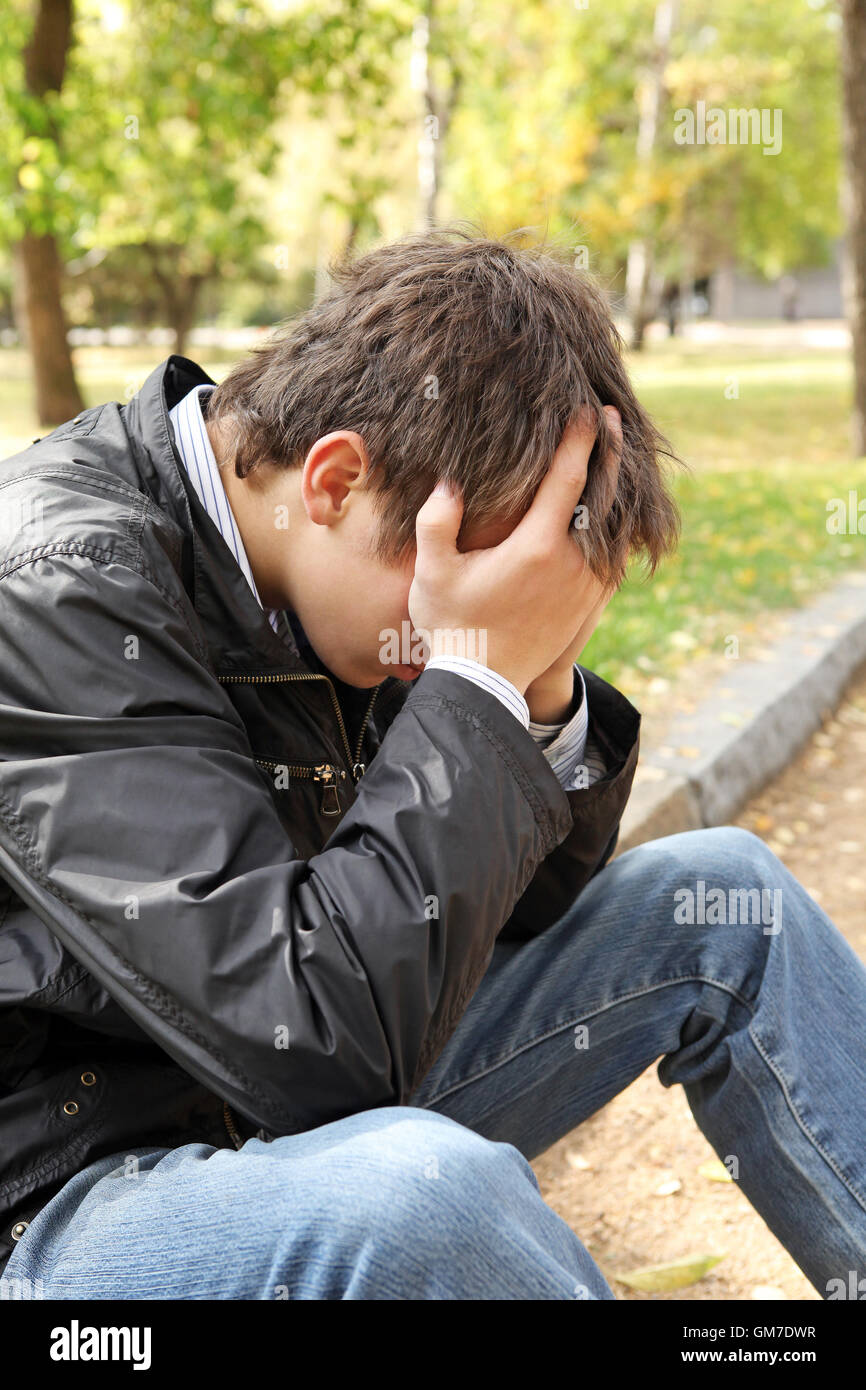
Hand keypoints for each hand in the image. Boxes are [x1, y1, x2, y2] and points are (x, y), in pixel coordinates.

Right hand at [409, 405, 622, 695]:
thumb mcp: (432, 572)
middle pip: (603, 494)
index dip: (580, 439)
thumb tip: (450, 481)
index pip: (567, 478)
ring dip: (618, 488)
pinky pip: (615, 555)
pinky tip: (618, 514)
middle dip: (610, 452)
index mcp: (535, 546)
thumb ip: (436, 521)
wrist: (482, 685)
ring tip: (618, 459)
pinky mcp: (589, 604)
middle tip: (615, 419)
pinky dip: (621, 527)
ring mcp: (585, 585)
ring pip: (615, 525)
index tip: (588, 409)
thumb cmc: (452, 626)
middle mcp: (570, 562)